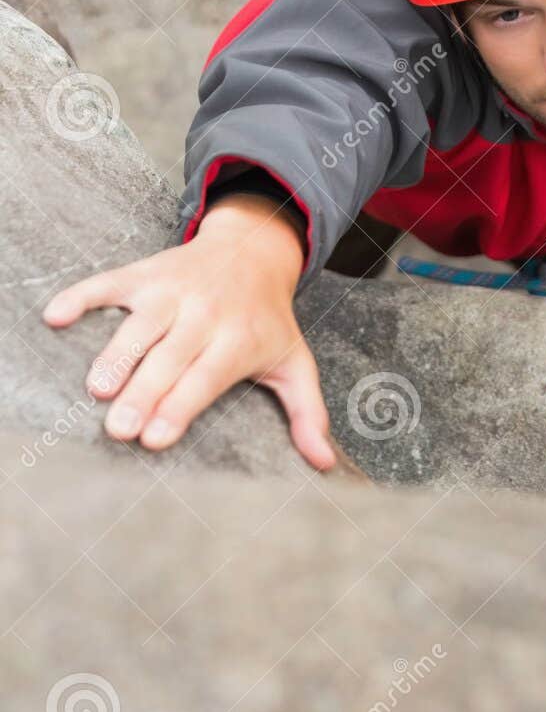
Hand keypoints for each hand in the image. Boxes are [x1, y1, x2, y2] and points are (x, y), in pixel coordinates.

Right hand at [40, 193, 336, 468]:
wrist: (254, 248)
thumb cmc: (268, 319)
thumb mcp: (295, 362)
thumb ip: (308, 413)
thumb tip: (324, 463)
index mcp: (238, 340)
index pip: (206, 378)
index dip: (180, 407)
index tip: (155, 438)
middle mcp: (205, 314)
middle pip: (170, 359)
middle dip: (143, 393)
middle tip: (118, 428)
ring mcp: (173, 290)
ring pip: (139, 325)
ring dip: (115, 355)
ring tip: (95, 389)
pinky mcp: (146, 273)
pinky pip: (109, 283)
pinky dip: (81, 297)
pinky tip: (56, 316)